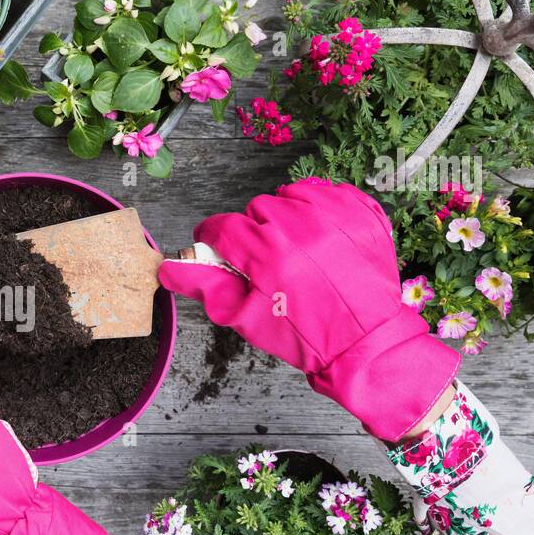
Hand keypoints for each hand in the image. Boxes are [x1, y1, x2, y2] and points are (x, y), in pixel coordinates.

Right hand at [157, 177, 460, 442]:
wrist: (364, 342)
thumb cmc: (303, 334)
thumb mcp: (245, 317)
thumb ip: (204, 286)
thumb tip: (169, 267)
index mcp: (267, 255)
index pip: (222, 227)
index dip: (214, 238)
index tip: (219, 249)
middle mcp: (300, 227)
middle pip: (256, 209)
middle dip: (254, 232)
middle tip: (268, 261)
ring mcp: (335, 217)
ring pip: (289, 196)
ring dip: (285, 216)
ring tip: (295, 247)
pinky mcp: (361, 212)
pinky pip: (326, 192)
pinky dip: (318, 208)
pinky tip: (320, 235)